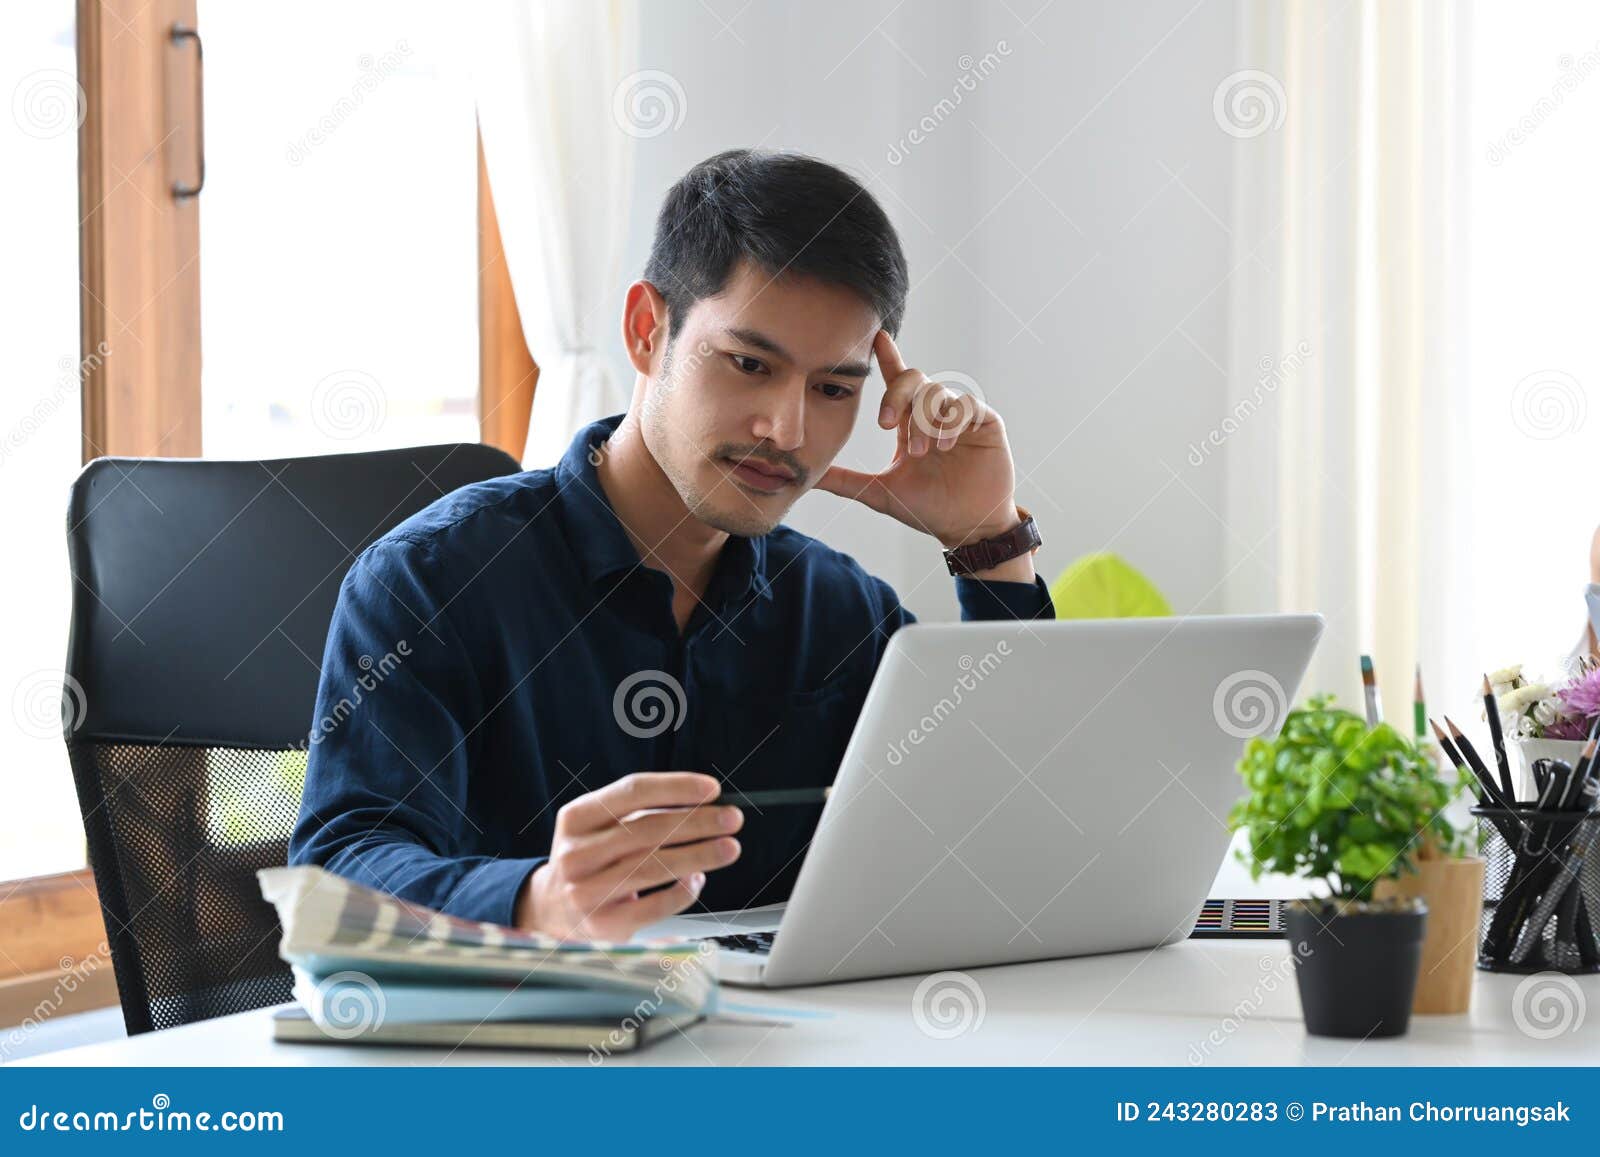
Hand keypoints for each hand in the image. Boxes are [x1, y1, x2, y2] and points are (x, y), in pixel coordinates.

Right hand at [513, 772, 742, 939]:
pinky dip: (682, 891)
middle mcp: (577, 853)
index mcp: (577, 818)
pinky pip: (655, 906)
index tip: (712, 789)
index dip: (676, 787)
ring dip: (699, 855)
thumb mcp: (600, 825)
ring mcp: (587, 891)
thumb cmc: (592, 858)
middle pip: (648, 829)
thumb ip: (643, 812)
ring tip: (729, 847)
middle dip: (698, 822)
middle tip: (732, 818)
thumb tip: (703, 804)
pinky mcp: (605, 924)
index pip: (632, 792)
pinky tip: (698, 878)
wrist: (553, 909)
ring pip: (654, 866)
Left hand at [815, 331, 1023, 551]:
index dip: (888, 357)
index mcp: (909, 423)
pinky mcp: (985, 422)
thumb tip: (807, 477)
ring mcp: (960, 417)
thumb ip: (845, 481)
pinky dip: (953, 419)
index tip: (876, 337)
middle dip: (897, 395)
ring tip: (923, 451)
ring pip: (937, 392)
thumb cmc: (927, 509)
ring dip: (924, 419)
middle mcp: (934, 414)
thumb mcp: (880, 493)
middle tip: (886, 424)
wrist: (966, 527)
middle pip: (914, 379)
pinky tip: (946, 444)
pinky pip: (967, 403)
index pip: (898, 382)